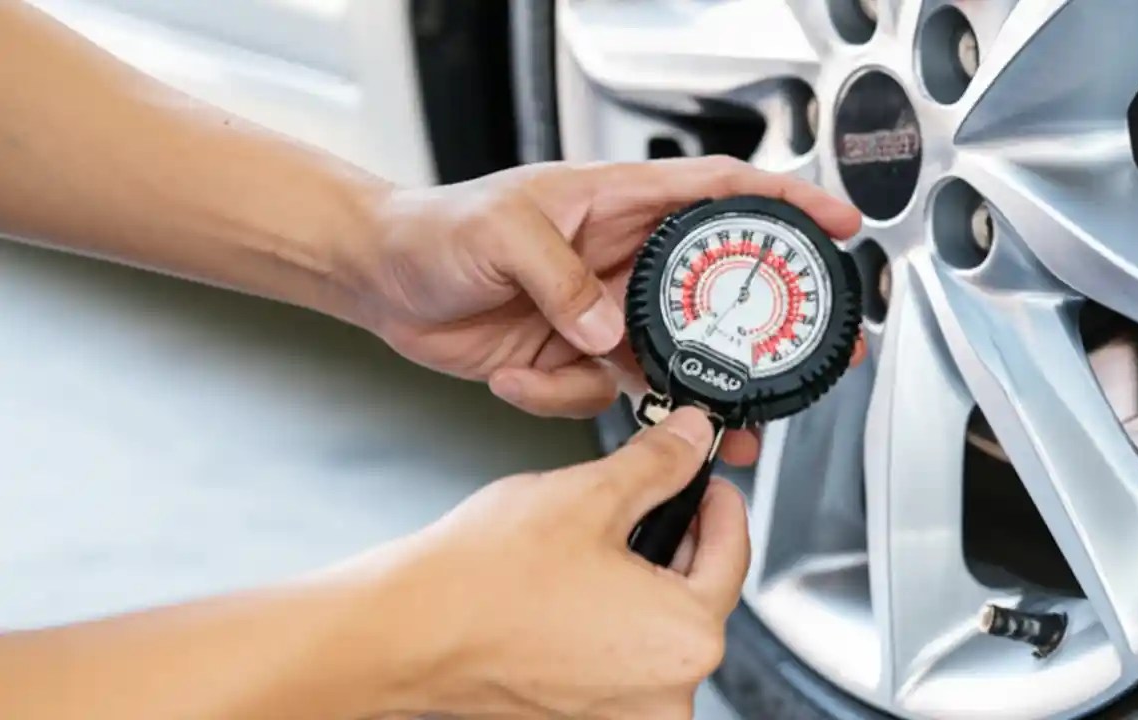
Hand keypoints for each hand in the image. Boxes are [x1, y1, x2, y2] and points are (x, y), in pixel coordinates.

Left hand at [347, 157, 862, 464]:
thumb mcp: (499, 232)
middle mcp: (619, 261)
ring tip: (699, 427)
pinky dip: (561, 399)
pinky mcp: (573, 358)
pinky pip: (599, 395)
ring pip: (671, 361)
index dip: (785, 208)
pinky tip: (517, 372)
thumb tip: (607, 330)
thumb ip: (559, 278)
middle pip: (715, 293)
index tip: (838, 228)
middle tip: (799, 361)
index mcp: (617, 205)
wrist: (382, 279)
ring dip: (683, 399)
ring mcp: (600, 314)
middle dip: (760, 330)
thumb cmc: (435, 229)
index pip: (719, 196)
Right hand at [350, 408, 747, 718]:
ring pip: (654, 625)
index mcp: (685, 639)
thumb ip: (658, 463)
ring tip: (590, 539)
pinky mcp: (584, 719)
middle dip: (673, 537)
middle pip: (695, 594)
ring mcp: (623, 716)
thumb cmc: (484, 579)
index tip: (706, 477)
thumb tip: (691, 440)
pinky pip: (617, 656)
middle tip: (642, 496)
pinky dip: (606, 616)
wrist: (403, 633)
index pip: (733, 553)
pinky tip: (569, 584)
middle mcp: (665, 695)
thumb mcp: (590, 494)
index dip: (720, 501)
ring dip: (638, 577)